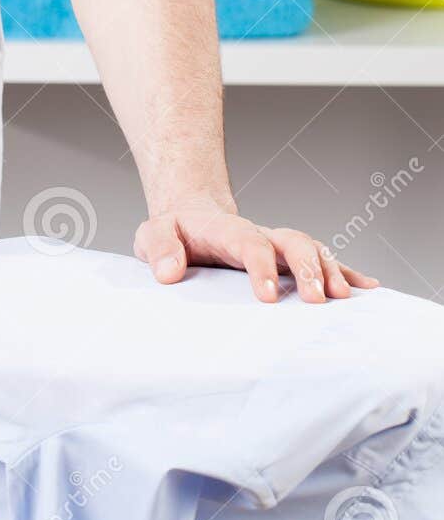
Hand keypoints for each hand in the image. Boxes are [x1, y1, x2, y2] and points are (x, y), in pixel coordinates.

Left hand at [134, 194, 379, 302]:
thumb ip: (158, 249)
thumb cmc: (172, 234)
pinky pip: (322, 261)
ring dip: (331, 271)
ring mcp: (276, 246)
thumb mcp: (151, 236)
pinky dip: (346, 272)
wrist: (188, 220)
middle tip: (316, 300)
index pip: (247, 241)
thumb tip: (170, 273)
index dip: (260, 265)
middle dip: (307, 267)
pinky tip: (369, 288)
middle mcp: (259, 235)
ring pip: (312, 249)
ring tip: (344, 298)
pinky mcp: (286, 260)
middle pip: (292, 240)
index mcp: (225, 230)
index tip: (267, 297)